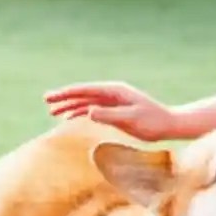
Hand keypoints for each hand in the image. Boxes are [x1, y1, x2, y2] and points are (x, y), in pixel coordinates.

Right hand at [43, 81, 178, 141]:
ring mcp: (113, 101)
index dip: (67, 93)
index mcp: (115, 91)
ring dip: (70, 105)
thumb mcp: (131, 119)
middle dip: (64, 97)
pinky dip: (80, 112)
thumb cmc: (153, 122)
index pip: (86, 90)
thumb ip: (109, 115)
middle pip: (83, 94)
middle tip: (46, 100)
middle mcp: (112, 93)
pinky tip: (69, 117)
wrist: (169, 124)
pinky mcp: (116, 111)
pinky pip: (93, 109)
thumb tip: (88, 112)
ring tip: (52, 111)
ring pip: (86, 102)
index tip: (52, 97)